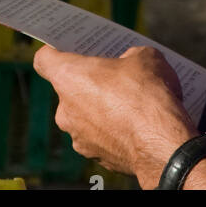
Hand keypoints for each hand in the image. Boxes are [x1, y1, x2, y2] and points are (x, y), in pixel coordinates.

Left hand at [33, 44, 196, 181]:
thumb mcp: (144, 56)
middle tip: (116, 75)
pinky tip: (136, 124)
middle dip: (90, 82)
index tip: (69, 48)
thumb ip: (128, 56)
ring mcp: (78, 137)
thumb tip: (129, 65)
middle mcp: (65, 110)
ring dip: (102, 108)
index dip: (56, 51)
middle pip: (69, 89)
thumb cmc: (147, 93)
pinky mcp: (95, 158)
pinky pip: (100, 137)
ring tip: (131, 102)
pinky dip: (113, 130)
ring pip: (85, 115)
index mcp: (69, 77)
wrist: (161, 142)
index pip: (45, 60)